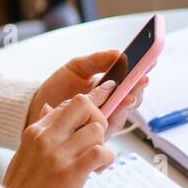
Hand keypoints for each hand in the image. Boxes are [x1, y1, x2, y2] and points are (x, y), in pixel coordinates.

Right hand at [4, 82, 116, 187]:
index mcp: (34, 131)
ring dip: (103, 144)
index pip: (67, 105)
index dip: (86, 112)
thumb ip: (40, 131)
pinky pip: (101, 152)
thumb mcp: (24, 152)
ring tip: (94, 161)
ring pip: (97, 129)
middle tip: (95, 140)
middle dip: (98, 119)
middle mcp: (46, 138)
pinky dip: (106, 160)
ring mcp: (58, 155)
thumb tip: (49, 107)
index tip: (92, 124)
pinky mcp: (71, 173)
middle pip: (84, 105)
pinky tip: (97, 171)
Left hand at [26, 48, 149, 135]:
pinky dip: (113, 118)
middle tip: (141, 80)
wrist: (37, 103)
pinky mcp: (92, 134)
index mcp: (109, 88)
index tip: (150, 63)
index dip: (141, 74)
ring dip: (128, 105)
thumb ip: (98, 60)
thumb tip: (119, 53)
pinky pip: (107, 128)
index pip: (130, 83)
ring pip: (122, 115)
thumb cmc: (59, 85)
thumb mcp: (77, 67)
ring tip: (130, 95)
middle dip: (137, 90)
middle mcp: (109, 105)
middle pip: (131, 100)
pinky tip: (117, 107)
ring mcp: (102, 120)